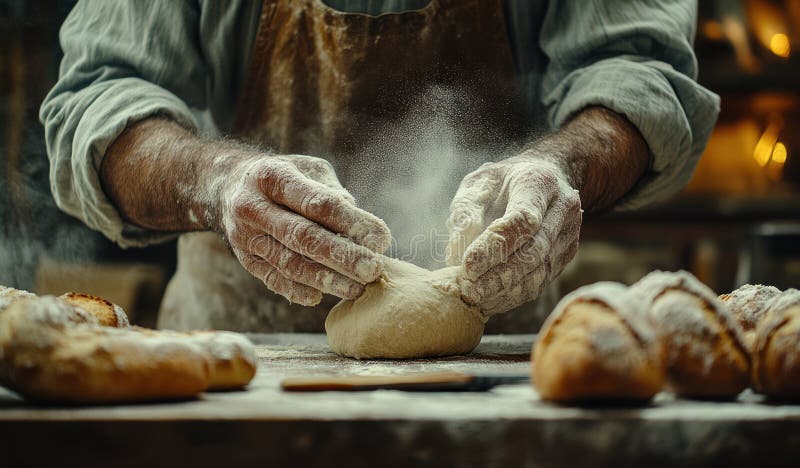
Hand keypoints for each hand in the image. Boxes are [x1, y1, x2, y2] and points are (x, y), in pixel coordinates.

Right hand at [214, 153, 390, 305]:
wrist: (227, 187)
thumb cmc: (285, 177)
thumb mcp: (308, 170)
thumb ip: (333, 194)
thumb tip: (359, 226)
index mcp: (273, 176)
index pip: (318, 203)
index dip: (352, 222)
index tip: (382, 239)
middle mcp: (253, 206)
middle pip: (303, 236)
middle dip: (343, 256)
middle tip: (374, 270)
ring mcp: (245, 236)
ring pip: (289, 263)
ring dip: (326, 279)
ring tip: (357, 289)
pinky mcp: (245, 258)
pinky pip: (273, 279)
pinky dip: (297, 290)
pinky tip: (321, 296)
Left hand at [446, 156, 581, 315]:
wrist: (543, 178)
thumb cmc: (503, 182)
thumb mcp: (478, 183)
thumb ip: (466, 212)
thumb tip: (457, 255)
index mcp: (538, 182)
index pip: (521, 221)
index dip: (493, 247)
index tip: (467, 266)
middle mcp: (562, 208)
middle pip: (533, 250)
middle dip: (498, 275)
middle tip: (468, 289)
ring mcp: (569, 233)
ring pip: (539, 271)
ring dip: (505, 289)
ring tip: (475, 298)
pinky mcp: (567, 255)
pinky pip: (541, 281)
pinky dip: (514, 295)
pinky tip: (491, 300)